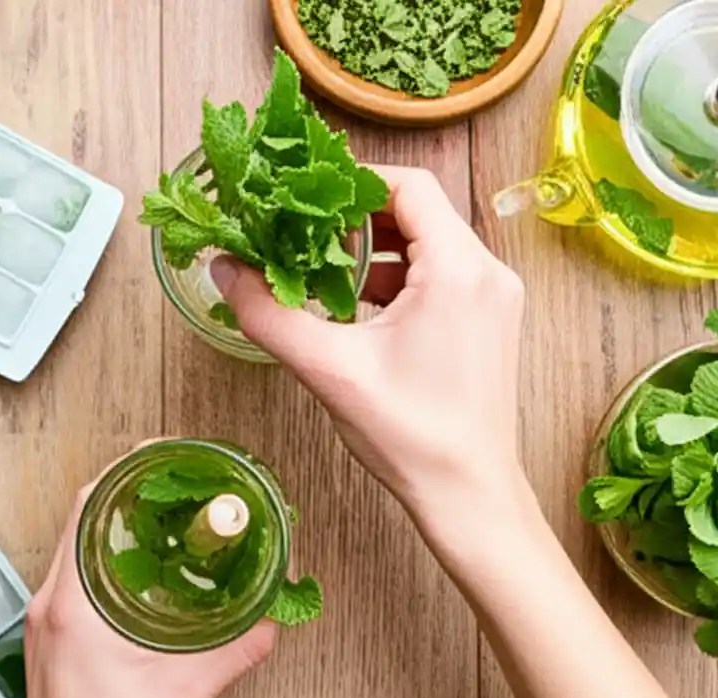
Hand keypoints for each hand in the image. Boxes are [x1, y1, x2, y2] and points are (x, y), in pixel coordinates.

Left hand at [25, 481, 275, 697]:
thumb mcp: (184, 690)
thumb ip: (237, 649)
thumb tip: (272, 616)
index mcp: (72, 605)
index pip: (90, 507)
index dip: (126, 471)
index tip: (158, 454)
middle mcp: (49, 605)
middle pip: (84, 518)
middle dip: (131, 493)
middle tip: (171, 482)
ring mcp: (45, 621)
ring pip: (76, 546)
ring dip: (118, 525)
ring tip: (161, 517)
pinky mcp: (51, 637)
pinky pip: (75, 575)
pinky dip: (108, 558)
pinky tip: (141, 569)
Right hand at [211, 165, 528, 518]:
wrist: (469, 494)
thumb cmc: (412, 436)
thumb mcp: (329, 369)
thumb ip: (268, 313)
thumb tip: (223, 268)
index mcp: (458, 270)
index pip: (409, 185)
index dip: (353, 181)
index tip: (307, 197)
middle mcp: (487, 272)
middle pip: (418, 211)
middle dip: (357, 219)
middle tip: (306, 237)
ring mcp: (494, 297)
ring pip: (429, 243)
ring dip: (376, 251)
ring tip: (325, 275)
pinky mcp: (490, 321)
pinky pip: (441, 275)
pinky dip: (399, 279)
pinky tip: (358, 308)